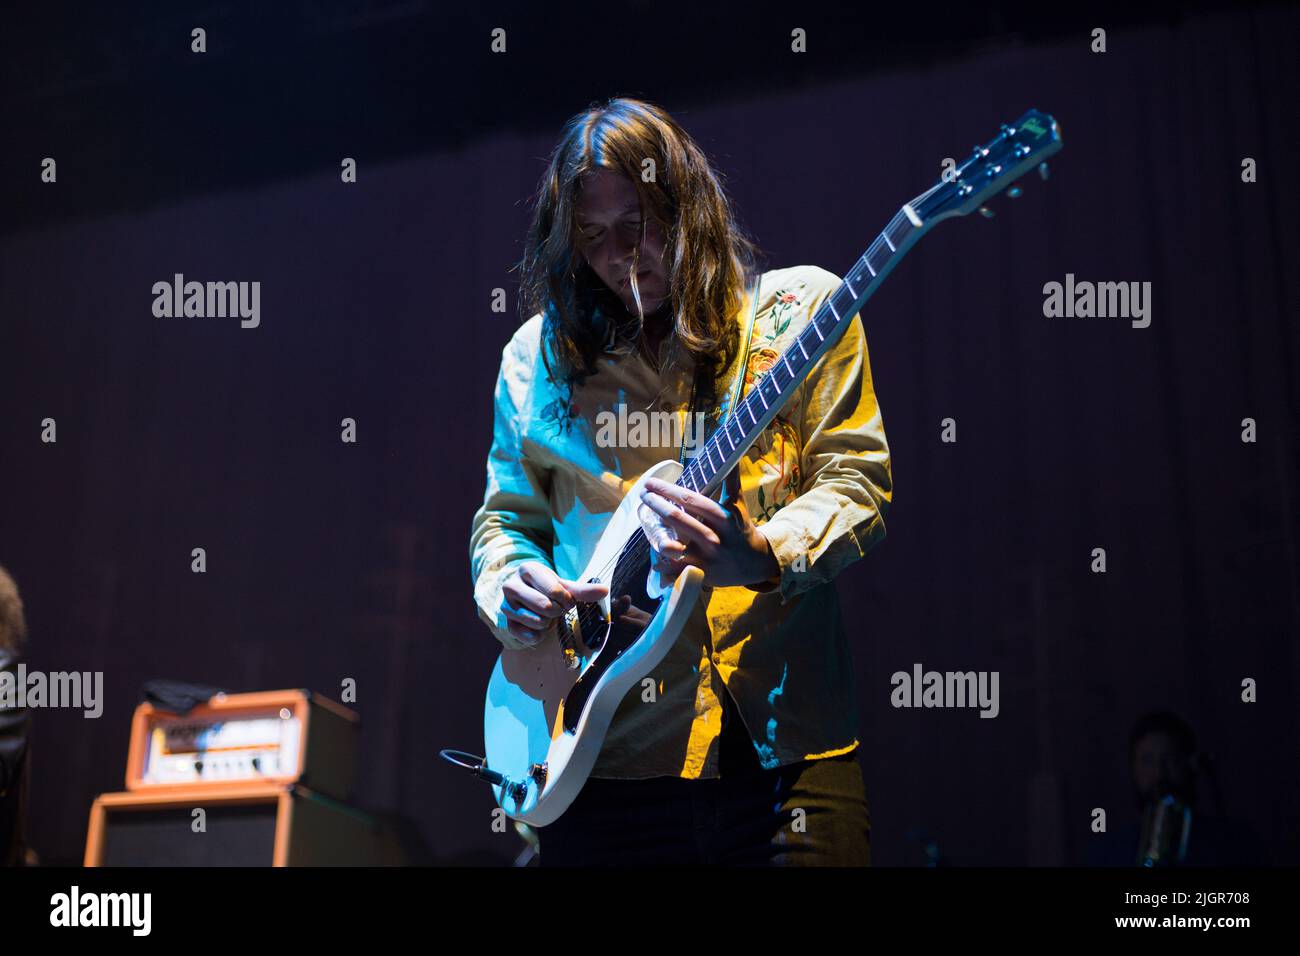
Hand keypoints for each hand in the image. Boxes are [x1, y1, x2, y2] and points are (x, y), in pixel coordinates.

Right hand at [497, 561, 608, 647]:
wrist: (523, 592)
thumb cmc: (545, 586)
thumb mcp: (562, 584)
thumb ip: (583, 590)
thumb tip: (605, 591)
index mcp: (527, 570)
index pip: (554, 591)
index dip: (566, 600)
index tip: (566, 600)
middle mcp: (511, 586)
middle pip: (546, 607)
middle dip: (557, 611)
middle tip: (556, 607)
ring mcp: (506, 605)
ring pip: (538, 622)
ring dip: (548, 622)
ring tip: (545, 614)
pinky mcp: (506, 623)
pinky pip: (529, 636)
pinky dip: (540, 635)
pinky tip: (538, 625)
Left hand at [639, 468, 779, 588]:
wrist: (754, 563)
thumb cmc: (740, 528)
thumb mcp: (737, 504)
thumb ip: (730, 480)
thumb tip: (731, 454)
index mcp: (722, 517)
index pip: (690, 500)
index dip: (667, 490)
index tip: (651, 483)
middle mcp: (713, 537)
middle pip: (677, 519)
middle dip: (656, 505)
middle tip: (644, 496)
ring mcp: (706, 558)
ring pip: (672, 547)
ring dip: (655, 536)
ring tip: (645, 524)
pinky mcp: (700, 575)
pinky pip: (674, 571)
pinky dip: (662, 565)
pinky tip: (654, 557)